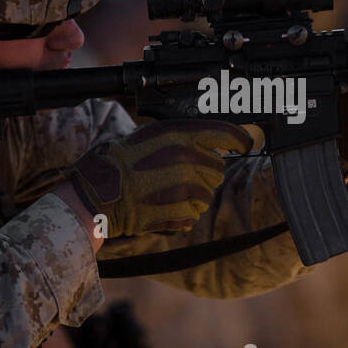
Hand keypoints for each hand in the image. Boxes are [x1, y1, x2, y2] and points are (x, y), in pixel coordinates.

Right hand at [68, 120, 253, 236]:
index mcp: (179, 135)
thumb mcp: (153, 135)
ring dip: (192, 197)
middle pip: (217, 169)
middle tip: (176, 176)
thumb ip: (184, 137)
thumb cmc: (122, 161)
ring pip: (207, 194)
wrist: (100, 192)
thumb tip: (213, 143)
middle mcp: (186, 158)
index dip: (240, 138)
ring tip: (165, 192)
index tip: (248, 143)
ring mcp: (185, 187)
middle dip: (203, 174)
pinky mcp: (181, 212)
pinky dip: (182, 214)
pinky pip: (194, 214)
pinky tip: (162, 206)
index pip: (223, 132)